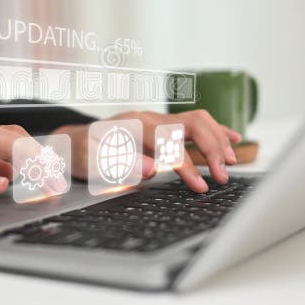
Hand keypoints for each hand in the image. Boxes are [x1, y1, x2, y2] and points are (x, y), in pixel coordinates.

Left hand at [53, 110, 241, 192]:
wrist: (72, 141)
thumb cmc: (81, 152)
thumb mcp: (91, 162)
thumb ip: (120, 164)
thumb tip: (152, 169)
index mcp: (134, 125)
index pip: (170, 141)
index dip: (187, 164)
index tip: (200, 186)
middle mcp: (148, 118)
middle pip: (191, 123)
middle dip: (211, 148)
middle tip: (224, 175)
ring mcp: (156, 120)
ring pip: (196, 120)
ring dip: (217, 138)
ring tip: (232, 161)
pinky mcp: (160, 126)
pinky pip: (193, 122)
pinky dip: (215, 130)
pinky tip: (231, 139)